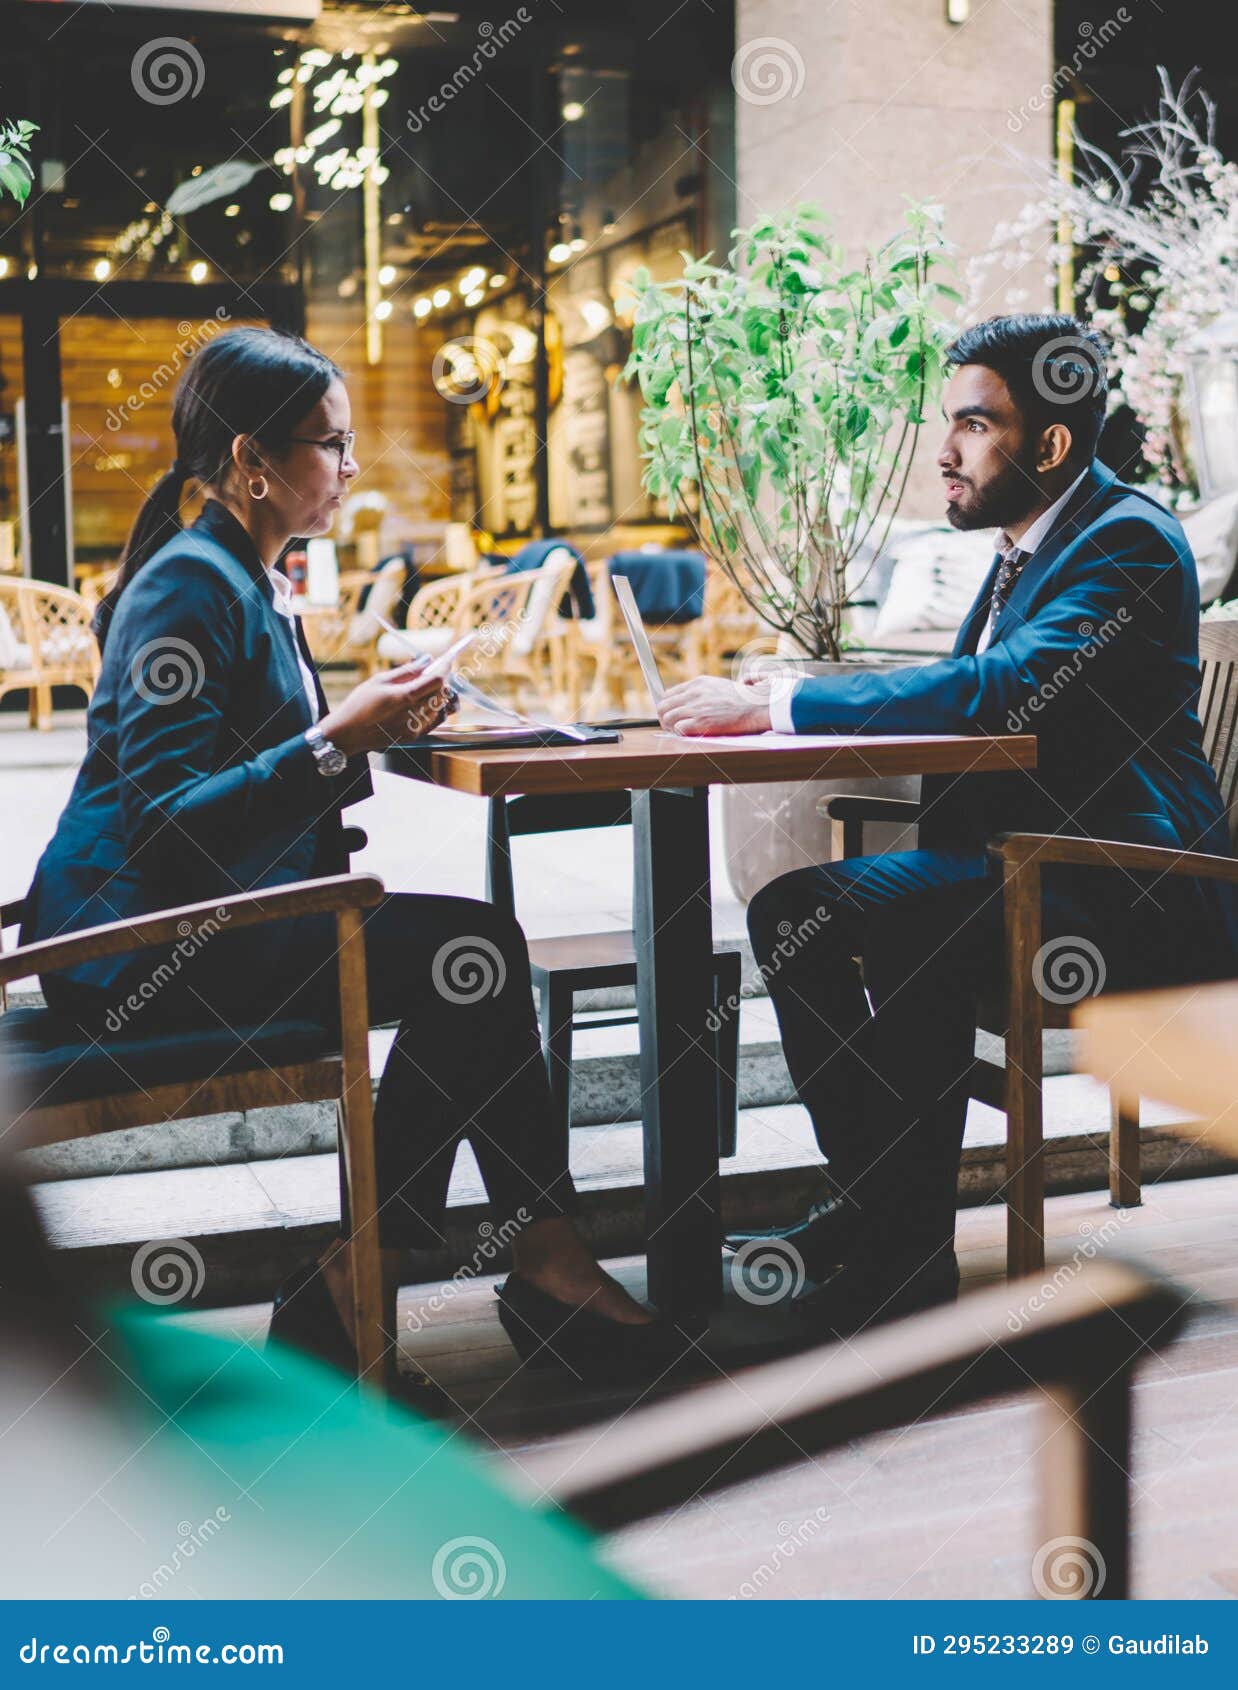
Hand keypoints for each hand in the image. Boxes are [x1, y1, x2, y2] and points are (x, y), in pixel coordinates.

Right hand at [319, 660, 454, 754]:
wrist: (348, 733)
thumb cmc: (359, 704)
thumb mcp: (380, 680)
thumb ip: (407, 671)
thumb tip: (427, 660)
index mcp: (405, 697)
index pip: (437, 681)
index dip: (444, 669)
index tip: (446, 662)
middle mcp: (413, 714)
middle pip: (442, 694)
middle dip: (441, 682)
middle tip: (433, 673)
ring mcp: (414, 728)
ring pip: (439, 708)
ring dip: (436, 696)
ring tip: (420, 689)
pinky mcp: (413, 737)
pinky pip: (431, 721)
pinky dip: (430, 710)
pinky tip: (417, 704)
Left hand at [657, 677, 772, 737]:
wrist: (757, 705)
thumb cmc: (742, 700)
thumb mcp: (718, 687)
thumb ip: (701, 692)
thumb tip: (687, 702)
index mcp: (698, 684)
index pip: (668, 694)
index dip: (668, 707)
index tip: (671, 715)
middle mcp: (694, 693)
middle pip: (663, 706)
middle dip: (665, 718)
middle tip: (671, 727)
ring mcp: (697, 707)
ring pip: (667, 717)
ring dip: (670, 728)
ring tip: (679, 733)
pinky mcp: (701, 722)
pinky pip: (678, 729)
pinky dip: (680, 734)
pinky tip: (689, 735)